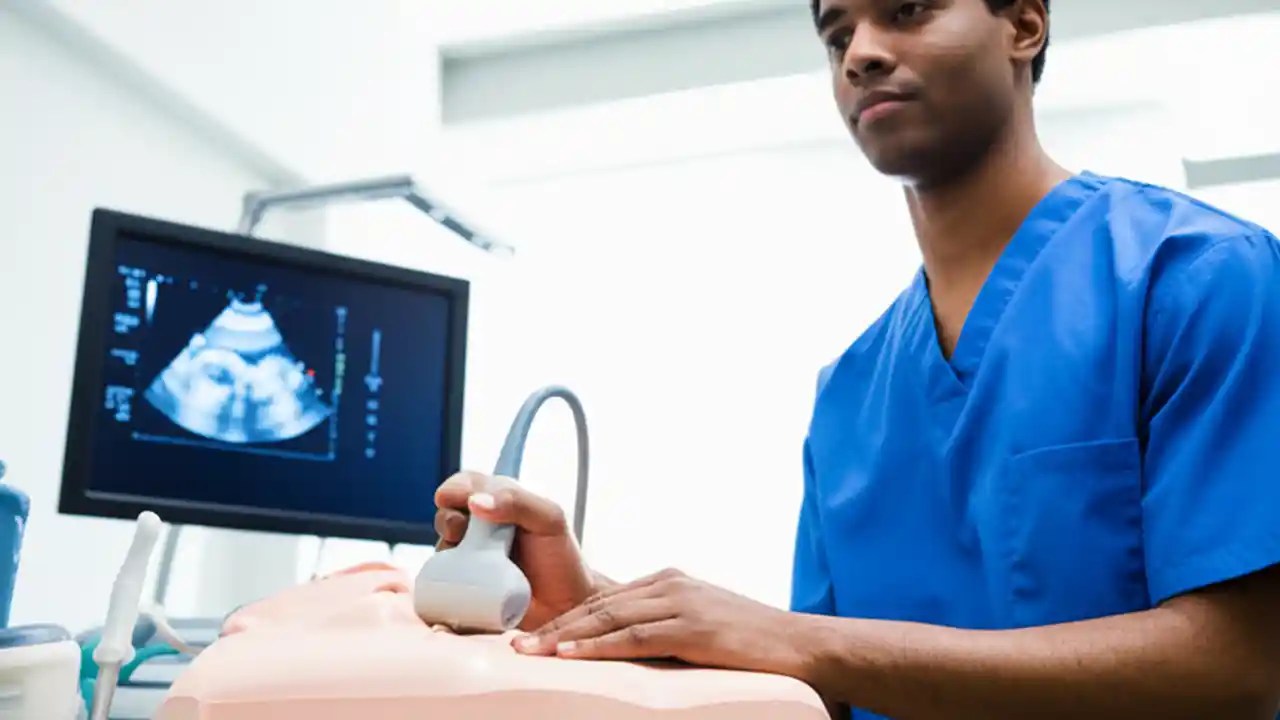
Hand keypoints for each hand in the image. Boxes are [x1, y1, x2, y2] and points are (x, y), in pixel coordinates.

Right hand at [434, 471, 598, 628]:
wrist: (566, 607)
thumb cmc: (561, 558)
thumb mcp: (549, 520)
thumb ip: (517, 502)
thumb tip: (475, 502)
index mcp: (500, 501)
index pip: (465, 484)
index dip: (454, 489)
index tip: (451, 500)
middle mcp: (482, 526)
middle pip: (447, 513)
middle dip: (446, 519)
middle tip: (459, 532)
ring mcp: (472, 556)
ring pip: (442, 545)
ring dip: (445, 550)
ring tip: (467, 562)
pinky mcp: (466, 585)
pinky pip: (442, 578)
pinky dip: (441, 578)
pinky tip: (455, 583)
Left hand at [512, 568, 808, 675]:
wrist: (799, 644)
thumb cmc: (750, 643)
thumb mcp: (699, 627)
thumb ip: (662, 630)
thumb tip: (624, 650)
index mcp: (668, 582)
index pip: (604, 599)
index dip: (565, 617)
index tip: (531, 634)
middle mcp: (669, 585)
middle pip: (597, 604)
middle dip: (553, 625)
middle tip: (514, 644)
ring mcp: (681, 603)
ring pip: (608, 617)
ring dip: (563, 636)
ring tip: (529, 651)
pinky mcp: (692, 627)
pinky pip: (634, 637)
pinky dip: (597, 645)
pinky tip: (571, 653)